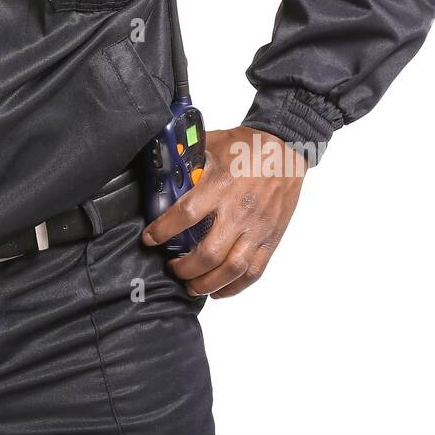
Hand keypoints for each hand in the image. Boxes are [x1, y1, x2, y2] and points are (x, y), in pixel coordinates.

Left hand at [141, 126, 307, 298]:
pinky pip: (254, 271)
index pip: (186, 214)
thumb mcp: (213, 144)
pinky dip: (234, 287)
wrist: (285, 148)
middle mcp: (239, 210)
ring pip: (231, 270)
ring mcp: (257, 228)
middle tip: (171, 268)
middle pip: (208, 253)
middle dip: (184, 268)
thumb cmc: (247, 146)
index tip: (149, 239)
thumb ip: (188, 159)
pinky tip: (218, 290)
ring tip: (191, 286)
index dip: (163, 231)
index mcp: (221, 185)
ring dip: (207, 284)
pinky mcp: (271, 238)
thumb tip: (161, 165)